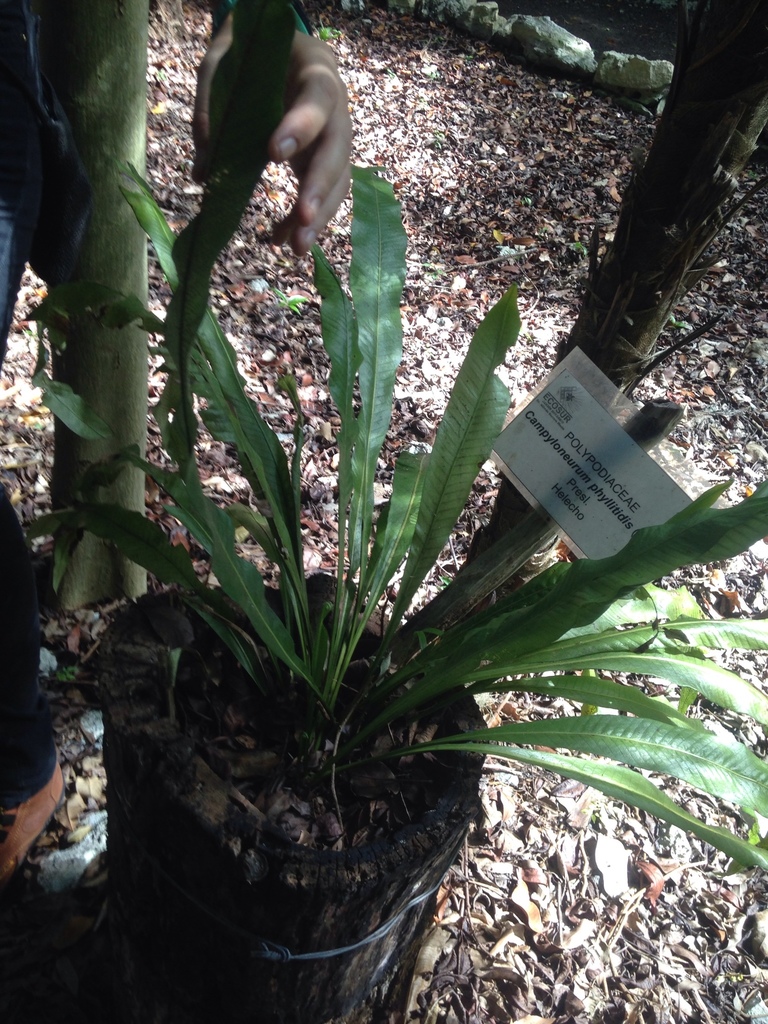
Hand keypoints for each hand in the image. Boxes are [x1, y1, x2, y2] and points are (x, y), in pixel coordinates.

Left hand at [193, 23, 350, 254]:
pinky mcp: (324, 160)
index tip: (274, 155)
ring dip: (319, 216)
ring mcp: (334, 135)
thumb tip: (205, 171)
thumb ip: (212, 105)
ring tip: (297, 247)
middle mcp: (336, 104)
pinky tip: (282, 241)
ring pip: (339, 179)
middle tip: (302, 219)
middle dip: (319, 187)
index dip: (302, 127)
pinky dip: (302, 220)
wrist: (270, 50)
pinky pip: (323, 194)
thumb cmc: (247, 53)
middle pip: (338, 149)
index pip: (318, 98)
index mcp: (316, 67)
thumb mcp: (222, 64)